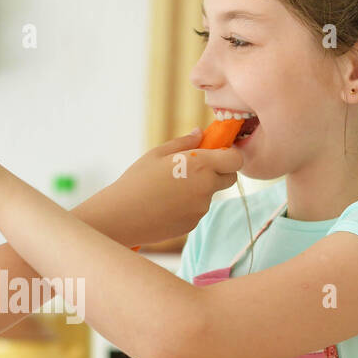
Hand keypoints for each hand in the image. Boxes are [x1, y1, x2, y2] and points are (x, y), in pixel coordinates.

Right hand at [89, 131, 244, 246]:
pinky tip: (166, 203)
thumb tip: (200, 134)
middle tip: (195, 169)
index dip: (230, 155)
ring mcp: (200, 209)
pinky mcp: (193, 224)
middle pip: (229, 178)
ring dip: (200, 189)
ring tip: (170, 188)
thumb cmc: (136, 181)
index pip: (236, 159)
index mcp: (200, 165)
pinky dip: (188, 205)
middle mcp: (205, 188)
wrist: (122, 216)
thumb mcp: (157, 154)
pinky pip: (198, 210)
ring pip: (210, 194)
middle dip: (219, 171)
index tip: (216, 153)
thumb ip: (184, 142)